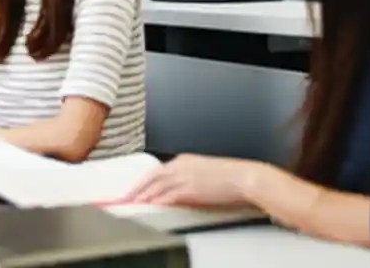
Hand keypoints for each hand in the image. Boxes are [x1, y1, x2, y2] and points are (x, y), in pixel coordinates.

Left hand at [121, 154, 261, 207]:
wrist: (247, 177)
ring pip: (154, 187)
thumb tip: (180, 193)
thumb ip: (190, 180)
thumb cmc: (233, 177)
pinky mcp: (188, 189)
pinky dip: (153, 202)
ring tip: (128, 206)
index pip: (157, 171)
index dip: (143, 181)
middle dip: (135, 189)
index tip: (134, 189)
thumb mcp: (206, 174)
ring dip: (140, 198)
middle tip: (122, 198)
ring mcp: (184, 177)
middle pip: (150, 178)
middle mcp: (181, 166)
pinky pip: (165, 197)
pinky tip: (146, 208)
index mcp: (185, 160)